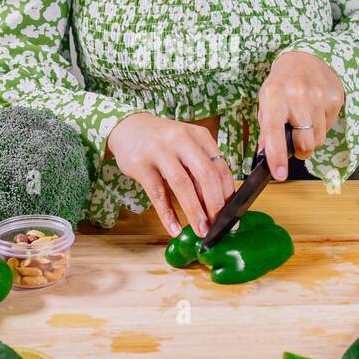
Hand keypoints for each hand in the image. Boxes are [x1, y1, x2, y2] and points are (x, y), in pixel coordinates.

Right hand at [106, 112, 235, 237]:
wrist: (127, 127)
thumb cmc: (163, 142)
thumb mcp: (187, 146)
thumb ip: (200, 168)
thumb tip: (217, 204)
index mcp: (199, 135)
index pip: (220, 167)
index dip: (227, 194)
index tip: (231, 215)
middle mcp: (181, 140)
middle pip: (205, 175)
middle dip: (214, 204)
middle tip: (218, 227)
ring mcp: (160, 151)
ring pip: (182, 184)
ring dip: (194, 212)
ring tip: (200, 231)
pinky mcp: (141, 165)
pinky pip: (157, 194)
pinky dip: (167, 214)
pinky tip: (174, 229)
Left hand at [257, 50, 343, 180]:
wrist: (306, 58)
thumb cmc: (282, 84)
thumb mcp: (267, 102)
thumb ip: (266, 129)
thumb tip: (266, 154)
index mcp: (273, 96)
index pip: (274, 131)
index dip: (276, 155)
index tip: (279, 174)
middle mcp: (297, 96)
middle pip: (303, 143)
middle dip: (299, 151)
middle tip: (295, 143)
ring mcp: (318, 96)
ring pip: (318, 139)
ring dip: (310, 139)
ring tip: (305, 123)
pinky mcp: (335, 98)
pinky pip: (329, 127)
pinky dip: (321, 126)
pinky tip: (315, 112)